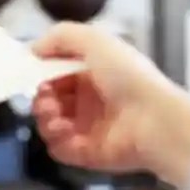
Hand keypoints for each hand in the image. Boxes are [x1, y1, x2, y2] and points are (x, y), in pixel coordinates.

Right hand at [32, 23, 189, 186]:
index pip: (55, 73)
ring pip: (49, 125)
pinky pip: (59, 149)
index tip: (35, 74)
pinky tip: (67, 131)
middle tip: (47, 99)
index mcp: (93, 72)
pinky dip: (57, 140)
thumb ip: (60, 36)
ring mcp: (89, 128)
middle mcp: (90, 100)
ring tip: (56, 116)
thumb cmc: (130, 77)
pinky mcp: (88, 153)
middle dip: (40, 98)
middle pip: (48, 100)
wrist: (156, 120)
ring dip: (45, 119)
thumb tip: (33, 49)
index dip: (42, 73)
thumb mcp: (95, 40)